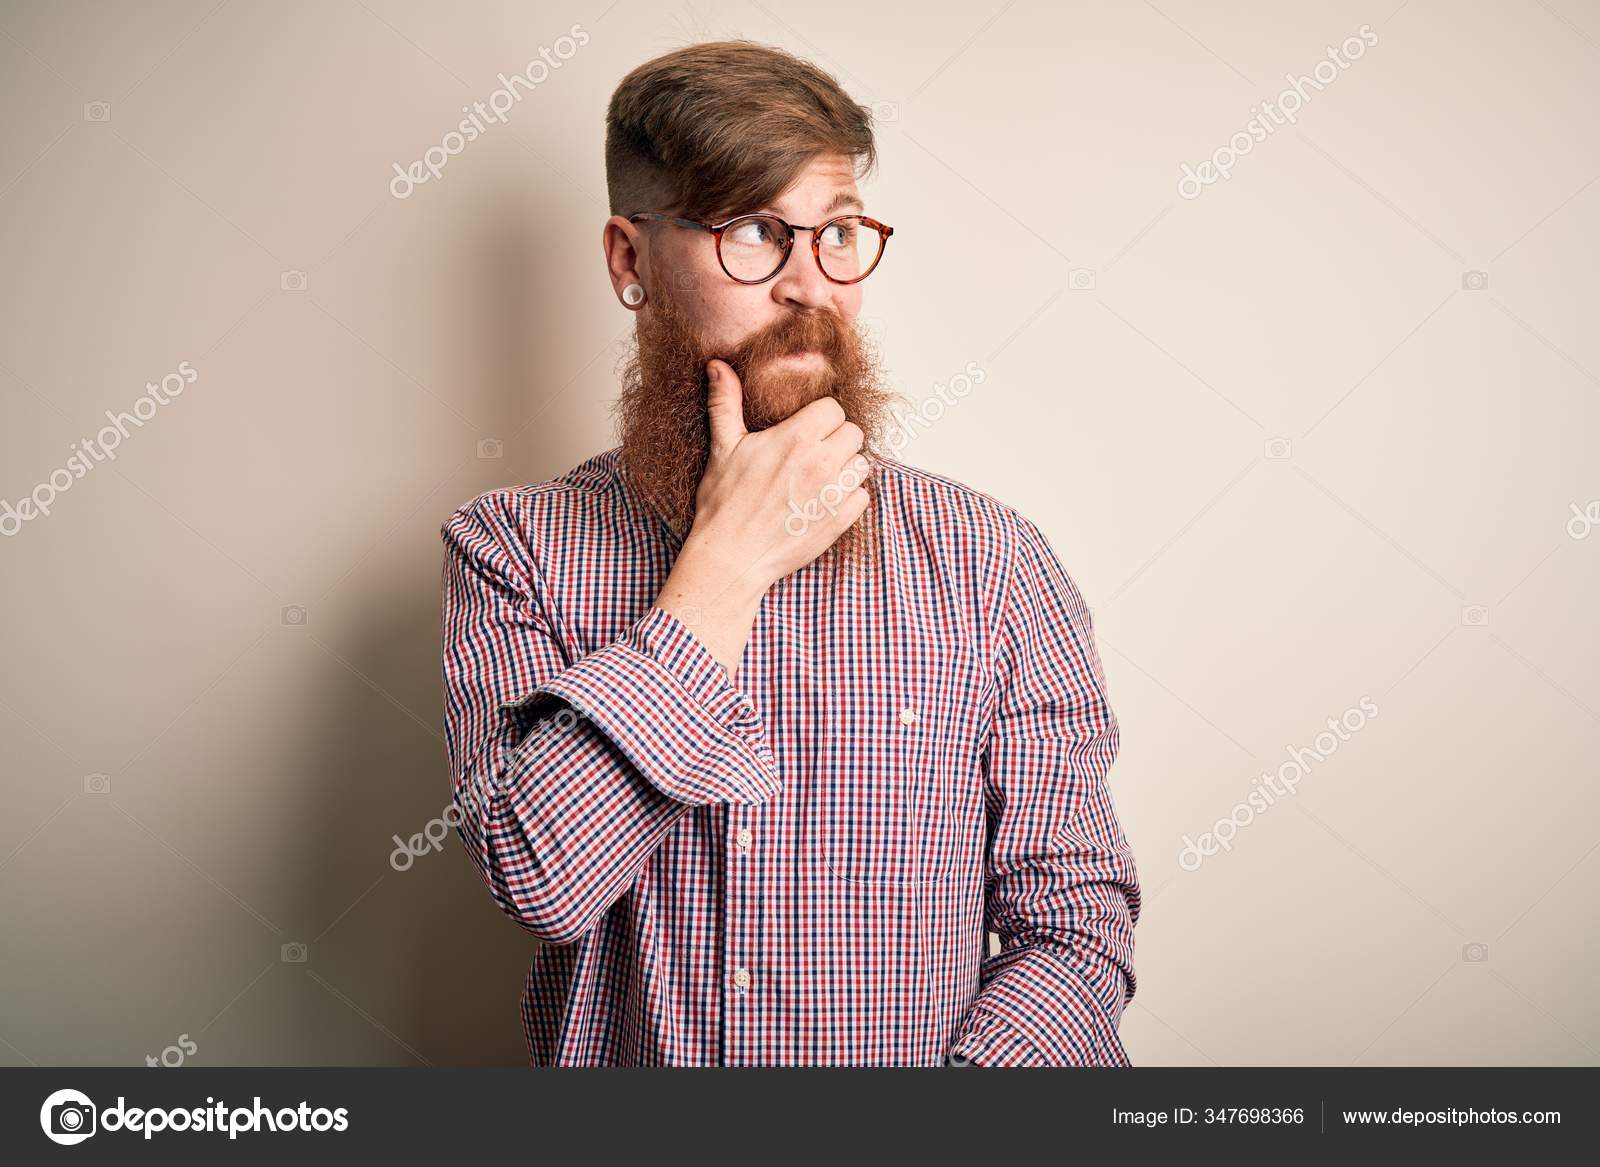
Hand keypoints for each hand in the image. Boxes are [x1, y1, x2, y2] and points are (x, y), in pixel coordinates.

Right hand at [688, 357, 872, 591]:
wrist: (731, 557)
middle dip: (836, 438)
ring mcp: (834, 493)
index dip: (820, 416)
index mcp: (796, 438)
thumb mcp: (722, 447)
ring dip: (845, 467)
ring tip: (819, 476)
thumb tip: (717, 365)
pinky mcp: (841, 520)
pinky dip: (848, 497)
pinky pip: (862, 496)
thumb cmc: (722, 502)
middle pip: (854, 432)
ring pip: (862, 464)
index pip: (833, 408)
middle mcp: (822, 462)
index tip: (804, 429)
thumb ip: (725, 402)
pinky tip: (822, 501)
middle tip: (813, 452)